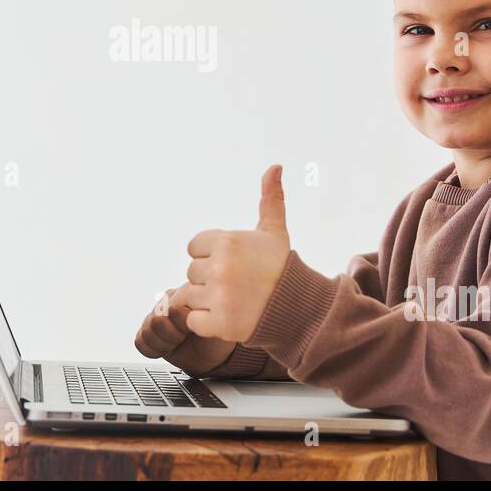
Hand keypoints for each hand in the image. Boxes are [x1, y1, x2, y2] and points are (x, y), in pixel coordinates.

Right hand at [134, 283, 237, 375]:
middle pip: (154, 320)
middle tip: (184, 336)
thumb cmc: (215, 336)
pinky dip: (153, 349)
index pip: (167, 307)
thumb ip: (191, 313)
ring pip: (146, 331)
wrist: (215, 357)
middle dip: (172, 334)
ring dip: (164, 342)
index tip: (191, 328)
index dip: (179, 322)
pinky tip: (167, 348)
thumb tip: (173, 310)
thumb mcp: (211, 323)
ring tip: (177, 342)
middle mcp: (167, 305)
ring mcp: (157, 319)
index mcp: (182, 295)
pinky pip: (139, 341)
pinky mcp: (151, 335)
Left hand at [181, 164, 291, 342]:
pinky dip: (206, 323)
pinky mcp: (219, 323)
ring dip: (207, 302)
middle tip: (235, 285)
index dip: (210, 256)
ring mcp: (219, 296)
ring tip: (233, 300)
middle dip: (209, 279)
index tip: (232, 264)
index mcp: (227, 242)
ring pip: (190, 297)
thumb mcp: (274, 231)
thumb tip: (275, 167)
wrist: (300, 307)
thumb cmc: (281, 268)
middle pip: (192, 272)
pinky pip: (194, 321)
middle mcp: (220, 267)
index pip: (194, 247)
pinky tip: (228, 316)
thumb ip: (270, 198)